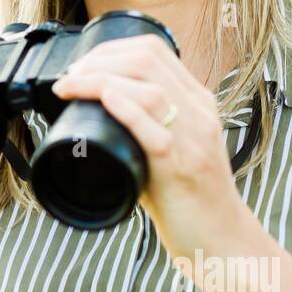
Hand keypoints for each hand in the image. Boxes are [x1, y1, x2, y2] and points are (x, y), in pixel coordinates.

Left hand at [50, 34, 245, 260]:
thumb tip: (94, 114)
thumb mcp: (170, 148)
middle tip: (69, 78)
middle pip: (148, 60)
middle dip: (99, 60)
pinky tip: (106, 100)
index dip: (110, 49)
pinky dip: (128, 110)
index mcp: (197, 102)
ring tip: (71, 88)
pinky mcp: (183, 168)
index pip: (154, 51)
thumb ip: (144, 126)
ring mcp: (194, 139)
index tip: (81, 65)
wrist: (222, 241)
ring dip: (101, 80)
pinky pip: (158, 131)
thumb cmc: (189, 199)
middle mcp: (199, 113)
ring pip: (151, 89)